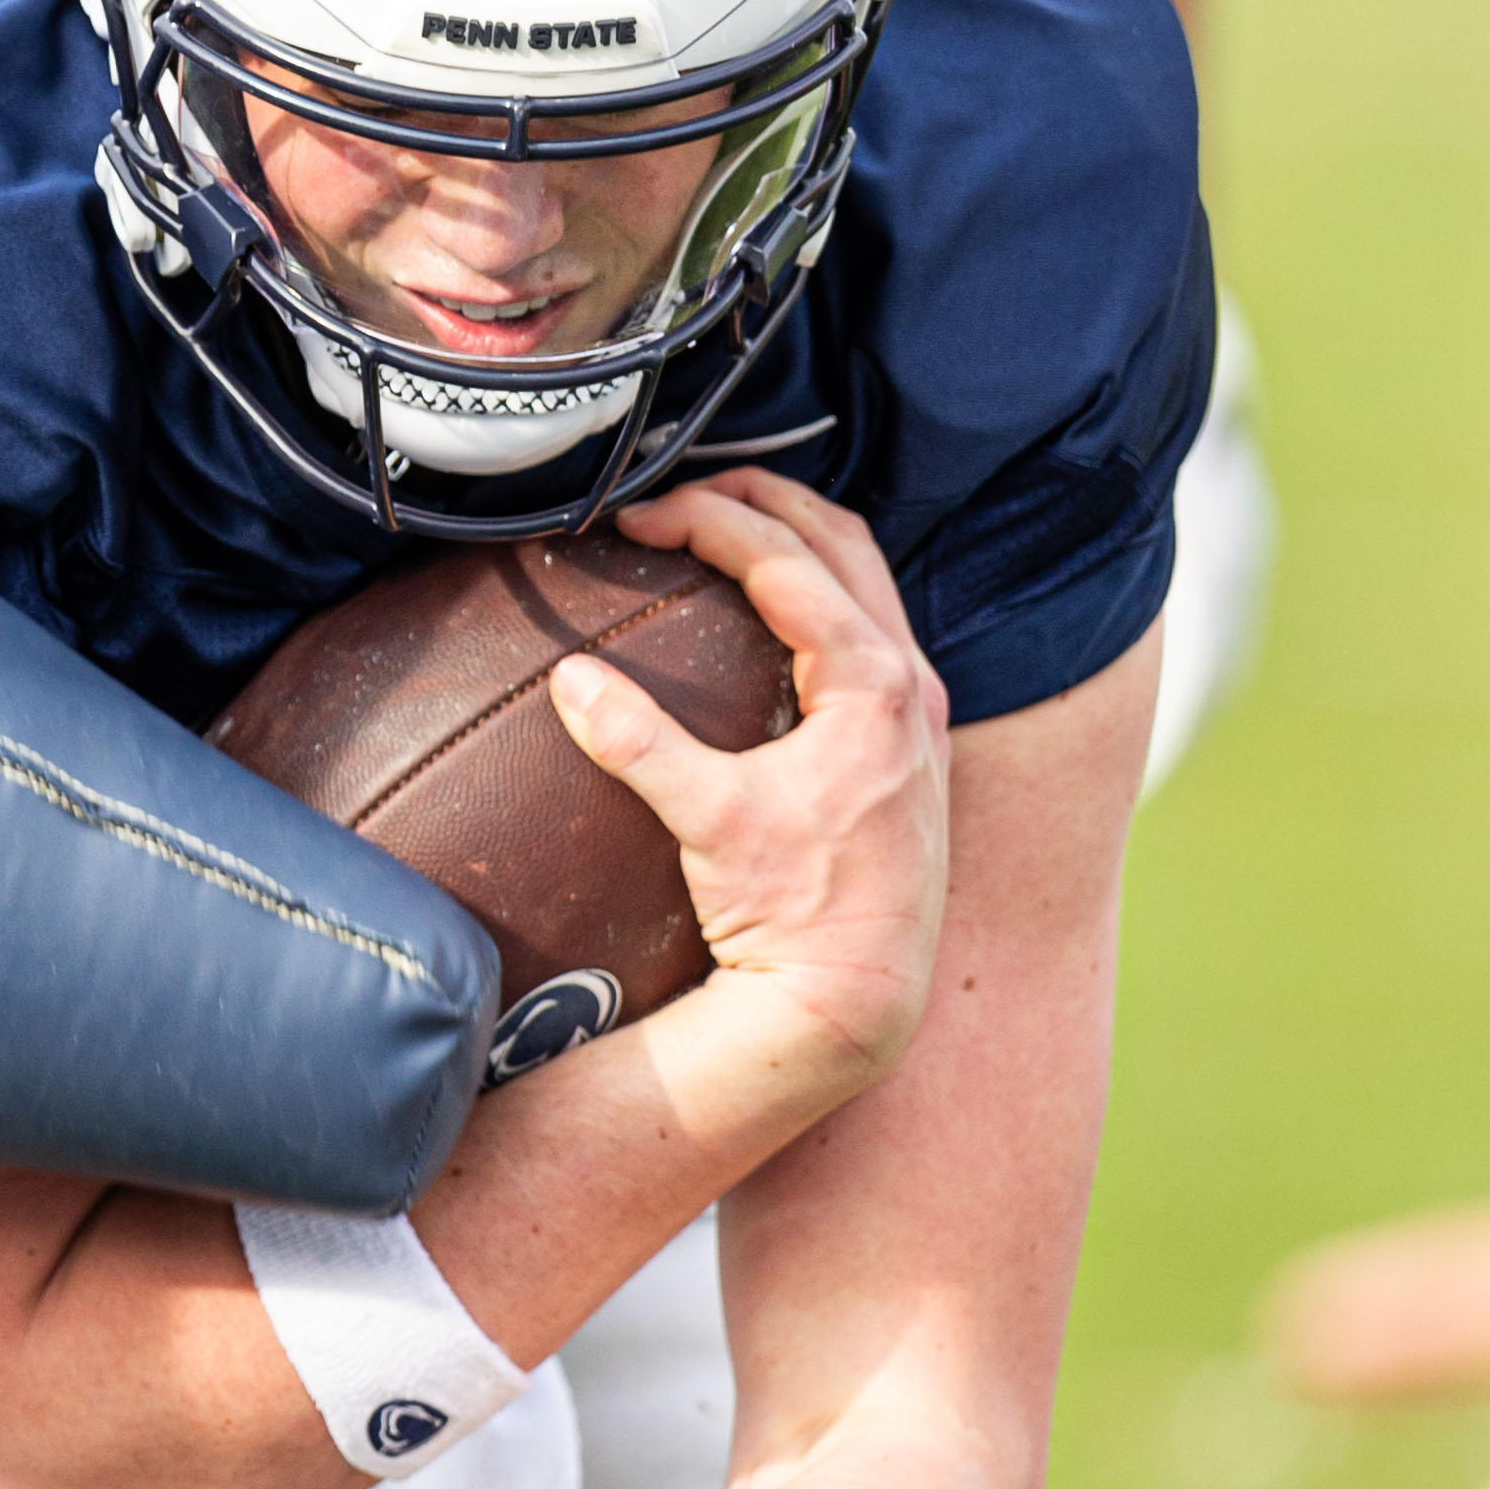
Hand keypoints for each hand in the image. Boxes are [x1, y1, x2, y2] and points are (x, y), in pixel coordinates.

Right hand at [561, 469, 954, 1123]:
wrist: (857, 999)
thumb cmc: (796, 917)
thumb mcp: (709, 823)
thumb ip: (640, 744)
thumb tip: (571, 679)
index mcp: (874, 686)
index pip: (789, 562)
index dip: (711, 520)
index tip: (643, 516)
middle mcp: (911, 689)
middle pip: (843, 543)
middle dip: (765, 500)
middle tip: (686, 489)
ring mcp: (918, 719)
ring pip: (868, 583)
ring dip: (800, 540)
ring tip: (728, 527)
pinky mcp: (909, 751)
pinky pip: (872, 632)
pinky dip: (822, 596)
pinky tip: (772, 619)